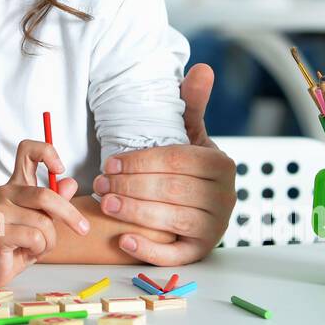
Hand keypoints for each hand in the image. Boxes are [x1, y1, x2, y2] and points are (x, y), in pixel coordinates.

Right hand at [0, 139, 89, 286]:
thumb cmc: (16, 241)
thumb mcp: (42, 220)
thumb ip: (55, 201)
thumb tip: (70, 182)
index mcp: (17, 184)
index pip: (27, 151)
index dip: (47, 152)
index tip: (60, 168)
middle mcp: (5, 192)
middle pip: (46, 195)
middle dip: (69, 214)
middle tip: (83, 228)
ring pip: (44, 222)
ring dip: (49, 240)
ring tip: (36, 246)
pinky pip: (35, 238)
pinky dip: (39, 249)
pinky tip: (26, 252)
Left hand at [92, 64, 235, 264]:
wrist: (195, 199)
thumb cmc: (185, 164)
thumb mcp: (189, 133)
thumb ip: (192, 103)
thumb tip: (202, 69)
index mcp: (221, 164)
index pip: (177, 161)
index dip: (141, 162)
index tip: (109, 163)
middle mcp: (225, 198)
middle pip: (173, 191)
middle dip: (132, 187)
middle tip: (99, 185)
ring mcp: (215, 227)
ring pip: (173, 221)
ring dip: (135, 213)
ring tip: (104, 205)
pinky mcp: (200, 251)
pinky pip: (177, 255)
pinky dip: (149, 249)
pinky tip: (123, 238)